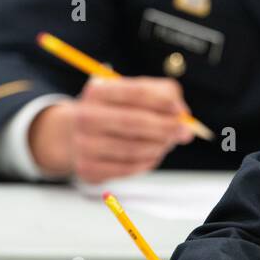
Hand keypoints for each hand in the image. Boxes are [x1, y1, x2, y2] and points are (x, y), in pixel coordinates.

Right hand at [29, 76, 195, 181]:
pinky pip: (129, 168)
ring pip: (134, 149)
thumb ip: (163, 95)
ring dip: (159, 146)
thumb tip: (183, 116)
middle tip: (186, 132)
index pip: (137, 93)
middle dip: (166, 127)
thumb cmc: (114, 110)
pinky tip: (153, 154)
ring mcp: (83, 144)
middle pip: (134, 122)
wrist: (74, 135)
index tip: (182, 112)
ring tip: (168, 142)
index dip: (164, 102)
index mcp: (97, 91)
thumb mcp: (132, 93)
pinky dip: (148, 162)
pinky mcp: (88, 169)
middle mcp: (85, 116)